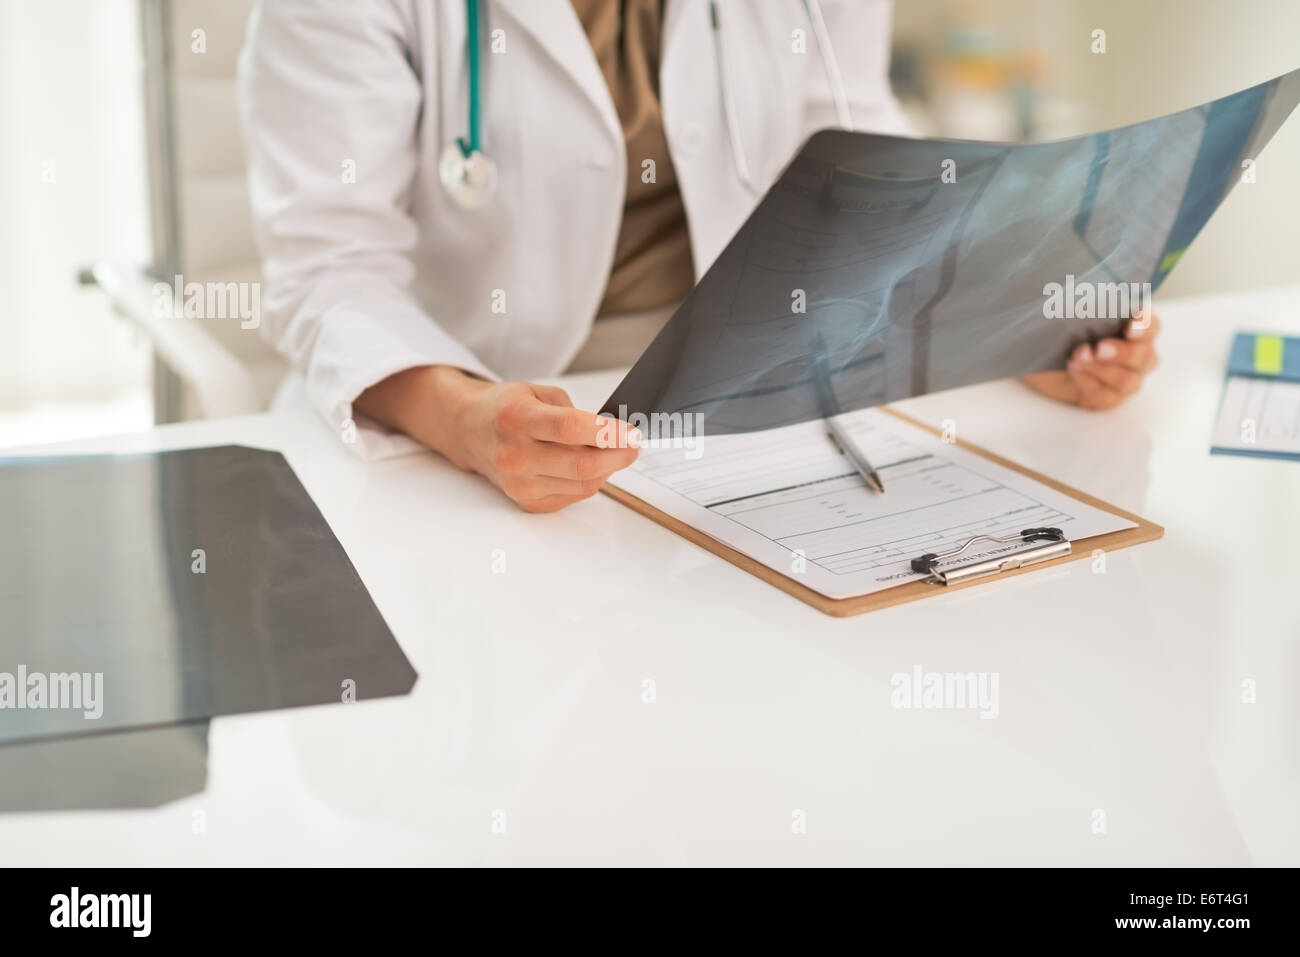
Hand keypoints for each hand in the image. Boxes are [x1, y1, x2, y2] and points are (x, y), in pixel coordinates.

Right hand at [356, 365, 640, 511]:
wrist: (470, 431)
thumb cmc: (506, 408)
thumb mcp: (537, 392)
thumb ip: (573, 410)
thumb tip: (613, 434)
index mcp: (516, 418)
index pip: (569, 428)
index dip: (607, 432)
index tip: (631, 432)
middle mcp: (514, 454)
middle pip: (580, 464)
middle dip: (617, 456)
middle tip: (633, 446)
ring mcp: (518, 483)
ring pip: (582, 485)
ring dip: (606, 470)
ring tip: (613, 453)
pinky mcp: (526, 501)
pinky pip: (572, 496)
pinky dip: (589, 482)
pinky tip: (590, 466)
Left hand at [1022, 310, 1159, 409]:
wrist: (1035, 351)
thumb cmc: (1058, 326)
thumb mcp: (1070, 307)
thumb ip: (1088, 301)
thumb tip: (1092, 289)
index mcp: (1134, 327)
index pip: (1152, 326)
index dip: (1145, 327)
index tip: (1130, 327)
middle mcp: (1136, 354)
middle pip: (1144, 357)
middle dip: (1121, 353)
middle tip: (1098, 348)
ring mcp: (1124, 378)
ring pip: (1127, 381)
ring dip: (1100, 369)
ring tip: (1076, 357)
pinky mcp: (1106, 397)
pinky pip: (1107, 398)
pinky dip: (1089, 384)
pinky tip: (1074, 371)